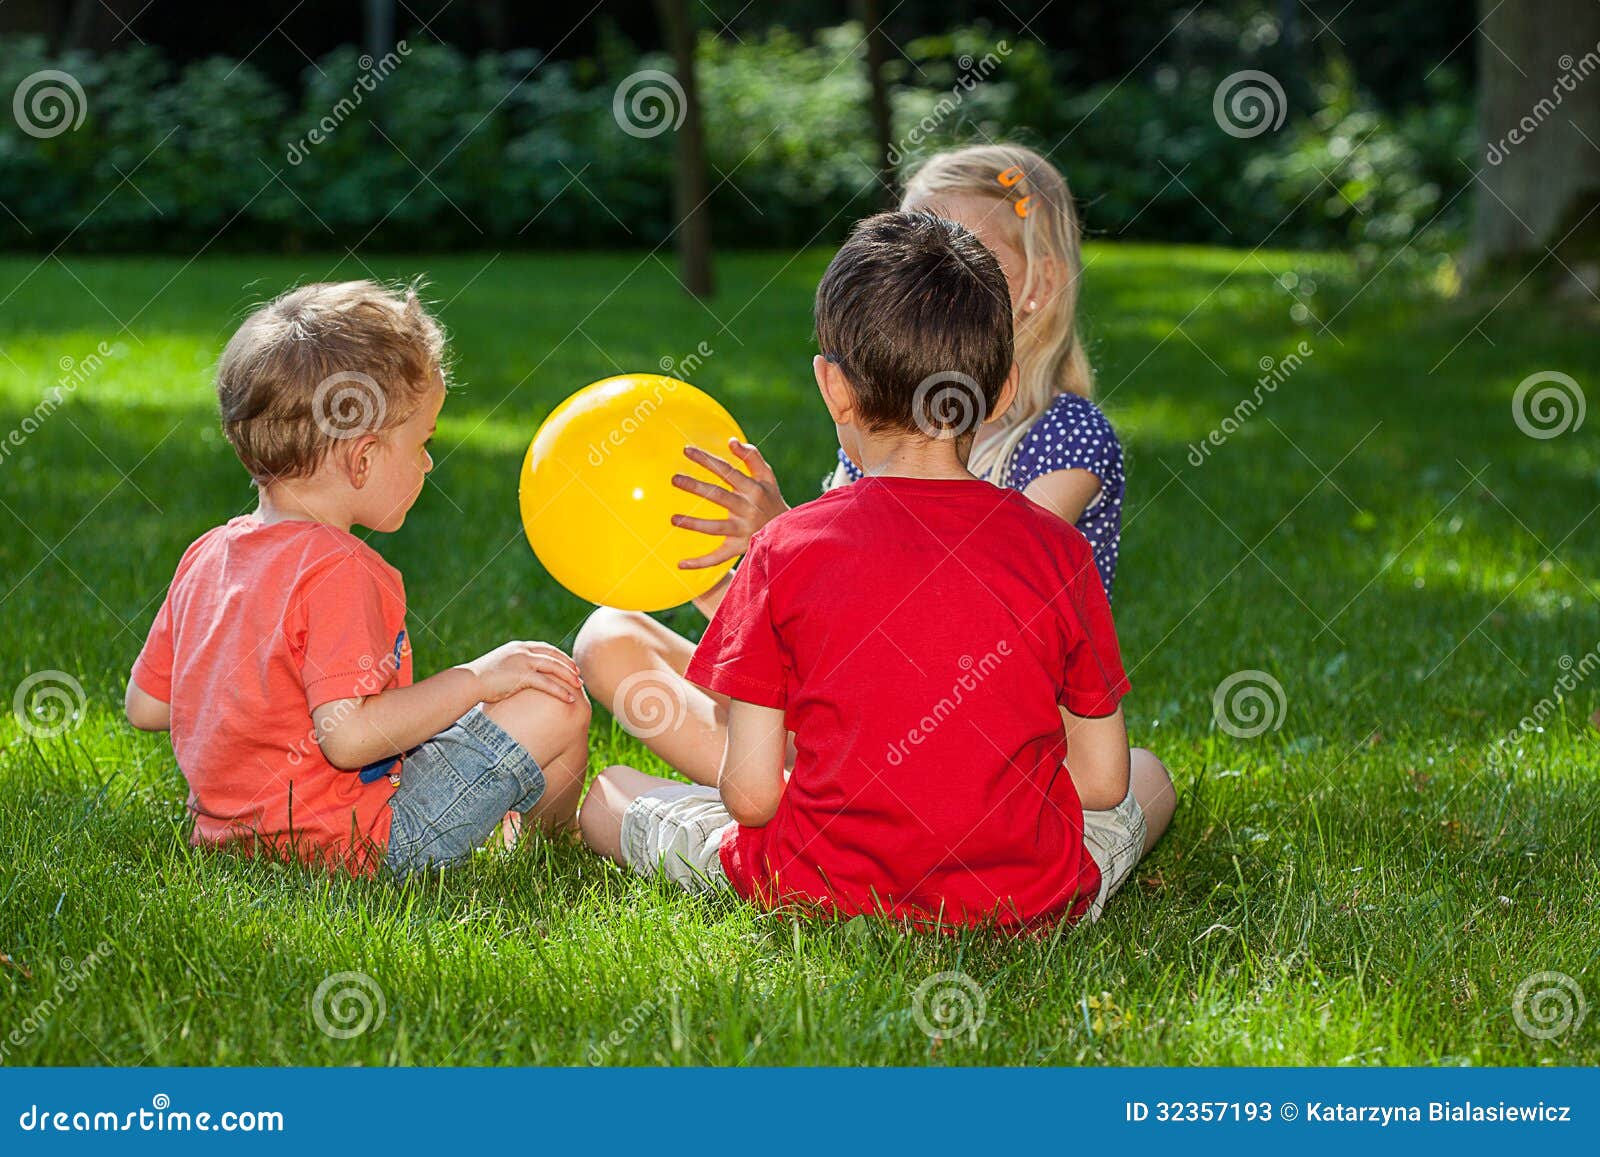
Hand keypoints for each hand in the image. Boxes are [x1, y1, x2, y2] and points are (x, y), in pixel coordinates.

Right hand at [466, 641, 582, 703]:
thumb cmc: (479, 679)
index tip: (569, 664)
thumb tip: (516, 677)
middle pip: (554, 655)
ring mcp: (523, 662)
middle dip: (568, 665)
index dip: (560, 656)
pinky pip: (547, 683)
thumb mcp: (498, 667)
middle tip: (579, 675)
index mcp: (518, 647)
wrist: (468, 681)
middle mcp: (523, 651)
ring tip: (579, 686)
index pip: (545, 648)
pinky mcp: (522, 675)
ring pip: (554, 667)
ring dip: (569, 676)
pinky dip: (560, 691)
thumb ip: (511, 667)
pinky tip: (570, 699)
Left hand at [671, 438, 787, 569]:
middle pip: (719, 496)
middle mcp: (748, 508)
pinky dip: (700, 562)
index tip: (686, 450)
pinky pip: (718, 557)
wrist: (790, 532)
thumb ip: (752, 457)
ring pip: (716, 528)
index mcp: (753, 489)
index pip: (727, 471)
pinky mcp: (740, 548)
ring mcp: (743, 530)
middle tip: (674, 479)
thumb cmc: (771, 499)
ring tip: (673, 519)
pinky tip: (681, 564)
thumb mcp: (767, 477)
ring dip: (694, 524)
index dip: (707, 460)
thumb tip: (732, 441)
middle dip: (696, 487)